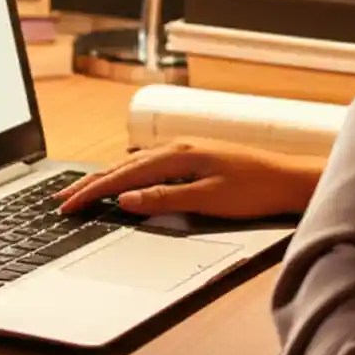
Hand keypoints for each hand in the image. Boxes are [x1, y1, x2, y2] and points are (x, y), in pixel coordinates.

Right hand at [55, 138, 322, 219]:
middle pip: (121, 166)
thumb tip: (125, 199)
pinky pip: (148, 164)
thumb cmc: (257, 191)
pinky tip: (124, 175)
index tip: (67, 205)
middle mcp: (177, 148)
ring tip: (82, 189)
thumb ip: (165, 199)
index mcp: (178, 156)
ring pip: (133, 164)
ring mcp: (185, 151)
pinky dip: (126, 173)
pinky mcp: (194, 158)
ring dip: (105, 177)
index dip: (91, 192)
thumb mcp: (210, 200)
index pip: (122, 175)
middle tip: (61, 200)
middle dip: (89, 183)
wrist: (293, 180)